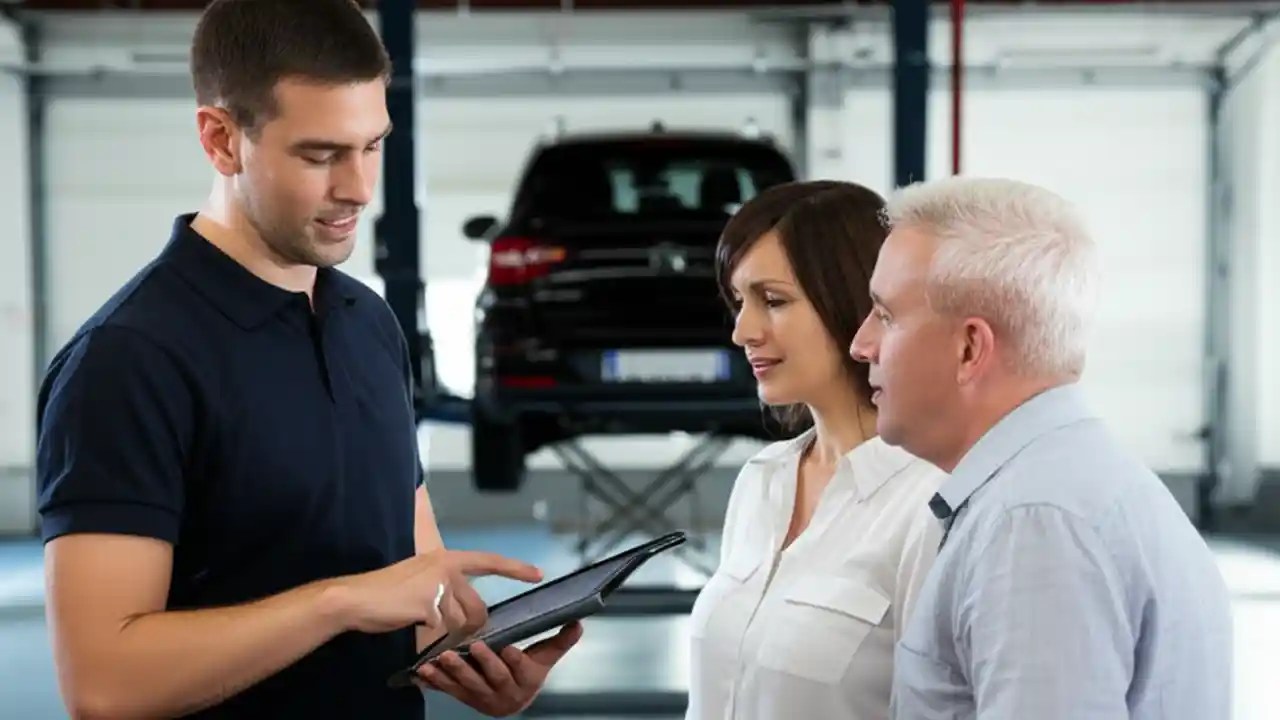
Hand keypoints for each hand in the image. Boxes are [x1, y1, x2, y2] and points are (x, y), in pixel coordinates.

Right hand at [333, 550, 541, 636]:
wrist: (357, 597)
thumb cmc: (387, 592)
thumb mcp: (422, 580)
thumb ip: (446, 589)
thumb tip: (467, 612)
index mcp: (446, 558)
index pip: (488, 561)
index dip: (514, 568)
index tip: (537, 573)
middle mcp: (447, 568)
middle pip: (477, 607)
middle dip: (467, 625)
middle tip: (441, 623)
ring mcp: (439, 585)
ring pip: (460, 622)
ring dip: (445, 630)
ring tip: (419, 616)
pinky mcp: (430, 604)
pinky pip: (441, 630)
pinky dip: (428, 633)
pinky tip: (411, 620)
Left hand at [415, 621, 583, 716]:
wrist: (513, 701)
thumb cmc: (530, 672)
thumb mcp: (545, 657)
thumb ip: (559, 641)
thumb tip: (579, 623)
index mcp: (527, 681)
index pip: (521, 669)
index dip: (514, 660)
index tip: (507, 647)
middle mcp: (505, 694)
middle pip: (493, 678)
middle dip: (482, 663)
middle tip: (472, 647)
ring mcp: (482, 698)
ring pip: (467, 686)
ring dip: (453, 672)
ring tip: (442, 658)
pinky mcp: (464, 698)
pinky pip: (448, 691)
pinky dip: (435, 681)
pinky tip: (423, 671)